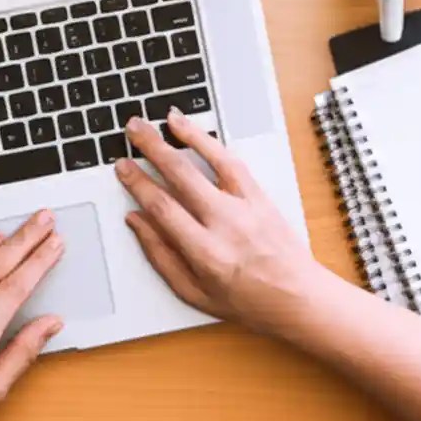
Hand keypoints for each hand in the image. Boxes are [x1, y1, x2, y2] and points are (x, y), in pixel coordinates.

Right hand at [116, 111, 325, 337]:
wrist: (298, 297)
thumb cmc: (247, 301)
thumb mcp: (194, 293)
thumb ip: (161, 256)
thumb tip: (136, 222)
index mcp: (205, 253)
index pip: (162, 207)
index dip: (137, 183)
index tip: (123, 167)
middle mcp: (225, 224)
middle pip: (181, 175)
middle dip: (152, 148)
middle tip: (133, 131)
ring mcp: (246, 207)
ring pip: (210, 161)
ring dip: (184, 136)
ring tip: (163, 119)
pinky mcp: (260, 197)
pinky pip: (233, 163)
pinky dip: (213, 144)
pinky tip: (196, 132)